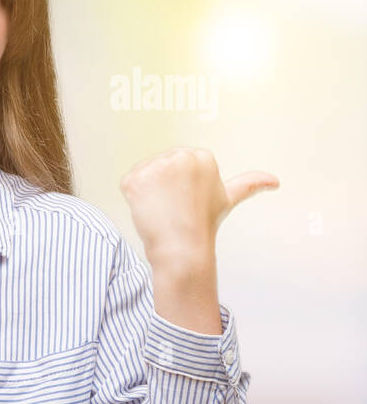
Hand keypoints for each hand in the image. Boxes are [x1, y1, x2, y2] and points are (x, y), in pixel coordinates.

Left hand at [119, 147, 278, 264]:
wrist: (183, 248)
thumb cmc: (204, 224)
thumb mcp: (229, 198)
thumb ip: (250, 184)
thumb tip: (275, 181)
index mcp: (202, 156)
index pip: (178, 164)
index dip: (179, 186)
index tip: (188, 200)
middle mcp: (181, 156)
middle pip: (160, 166)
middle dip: (163, 187)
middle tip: (175, 207)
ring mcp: (156, 167)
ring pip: (144, 174)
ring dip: (148, 192)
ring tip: (163, 208)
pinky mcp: (135, 178)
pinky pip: (129, 183)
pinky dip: (133, 197)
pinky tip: (148, 208)